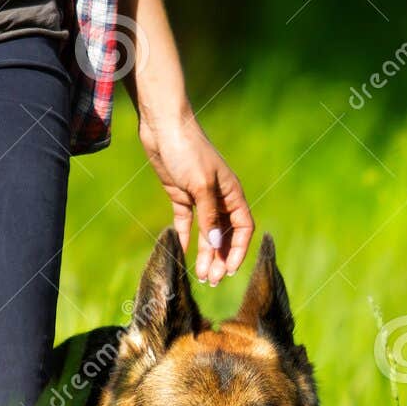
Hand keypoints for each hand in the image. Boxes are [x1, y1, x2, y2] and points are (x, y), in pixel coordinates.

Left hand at [140, 114, 253, 286]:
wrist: (163, 125)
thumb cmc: (187, 151)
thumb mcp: (201, 185)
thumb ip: (210, 217)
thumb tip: (217, 247)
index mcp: (232, 192)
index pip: (243, 227)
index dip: (238, 250)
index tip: (228, 270)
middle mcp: (219, 197)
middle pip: (224, 234)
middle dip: (219, 258)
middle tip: (211, 280)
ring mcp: (200, 196)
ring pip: (206, 232)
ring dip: (205, 253)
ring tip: (200, 275)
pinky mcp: (181, 194)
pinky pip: (187, 222)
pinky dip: (187, 238)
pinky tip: (184, 254)